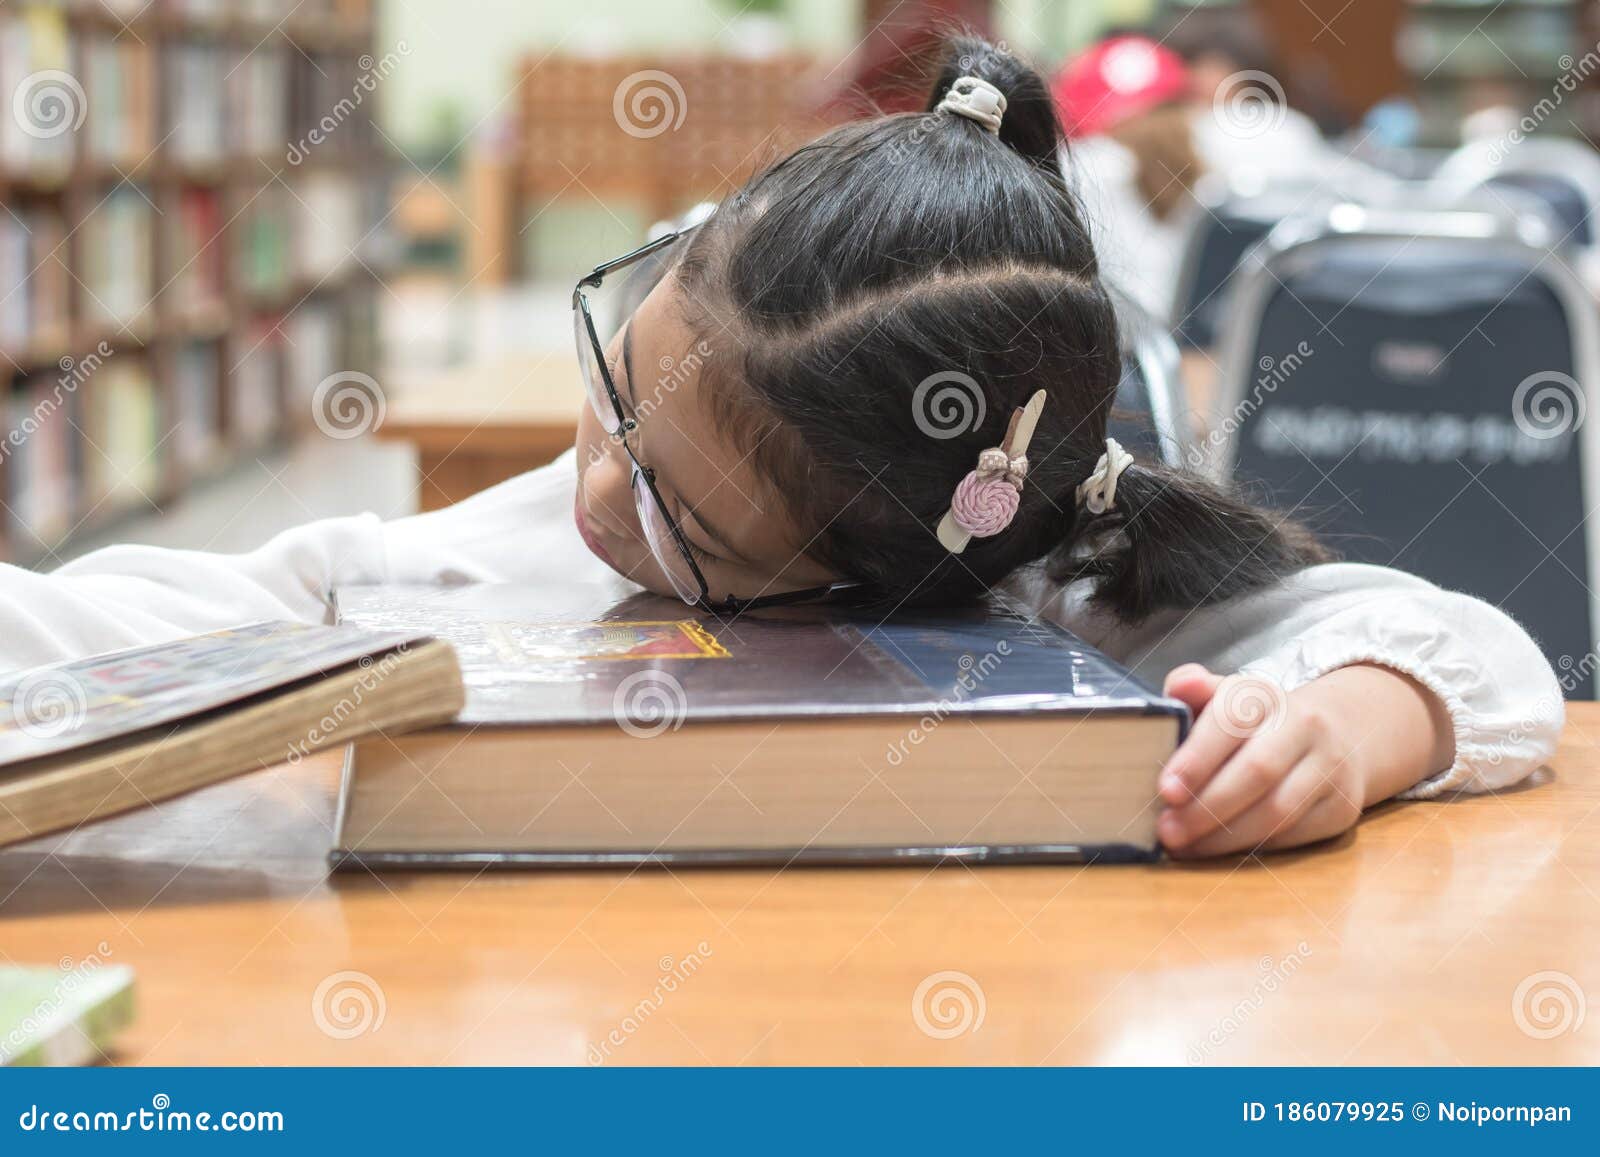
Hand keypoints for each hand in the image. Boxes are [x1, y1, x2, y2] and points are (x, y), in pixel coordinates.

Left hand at [1155, 662, 1454, 857]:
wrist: (1333, 734)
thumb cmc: (1255, 723)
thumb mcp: (1223, 698)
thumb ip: (1193, 690)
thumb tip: (1179, 686)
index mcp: (1266, 694)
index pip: (1232, 720)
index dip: (1198, 758)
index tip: (1166, 790)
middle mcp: (1305, 724)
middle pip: (1258, 770)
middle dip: (1207, 806)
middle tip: (1167, 830)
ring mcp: (1330, 766)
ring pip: (1278, 810)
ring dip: (1225, 835)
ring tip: (1185, 846)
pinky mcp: (1341, 806)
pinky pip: (1294, 834)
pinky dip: (1250, 847)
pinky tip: (1217, 850)